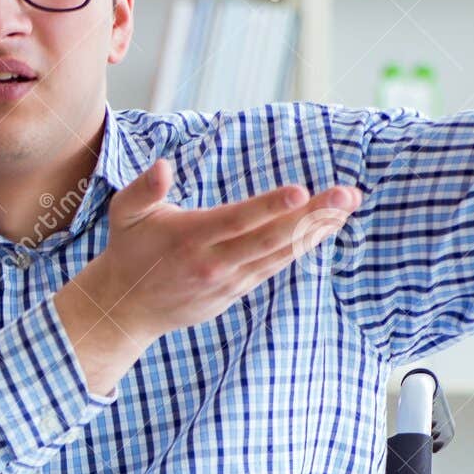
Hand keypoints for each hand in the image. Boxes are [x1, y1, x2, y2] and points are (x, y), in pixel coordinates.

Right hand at [65, 158, 361, 356]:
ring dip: (316, 231)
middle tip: (347, 195)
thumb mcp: (125, 214)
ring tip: (347, 208)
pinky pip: (275, 266)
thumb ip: (144, 189)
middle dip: (312, 216)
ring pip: (279, 254)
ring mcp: (229, 280)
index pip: (237, 220)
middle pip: (270, 238)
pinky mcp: (237, 290)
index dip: (270, 207)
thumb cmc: (130, 249)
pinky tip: (325, 229)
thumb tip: (163, 166)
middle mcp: (215, 262)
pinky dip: (301, 247)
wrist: (128, 308)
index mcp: (191, 238)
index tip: (302, 191)